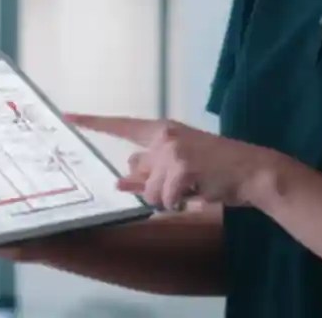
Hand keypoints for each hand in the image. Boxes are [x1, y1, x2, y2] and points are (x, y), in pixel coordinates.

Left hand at [65, 114, 285, 209]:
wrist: (253, 171)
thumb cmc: (217, 170)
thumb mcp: (181, 166)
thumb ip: (150, 172)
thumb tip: (120, 180)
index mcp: (162, 131)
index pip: (122, 126)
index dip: (93, 122)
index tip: (68, 117)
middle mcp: (164, 137)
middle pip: (138, 177)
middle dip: (157, 190)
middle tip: (185, 186)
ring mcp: (173, 150)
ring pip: (151, 193)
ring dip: (170, 199)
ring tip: (195, 188)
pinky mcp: (182, 167)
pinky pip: (167, 200)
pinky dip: (181, 204)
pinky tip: (200, 193)